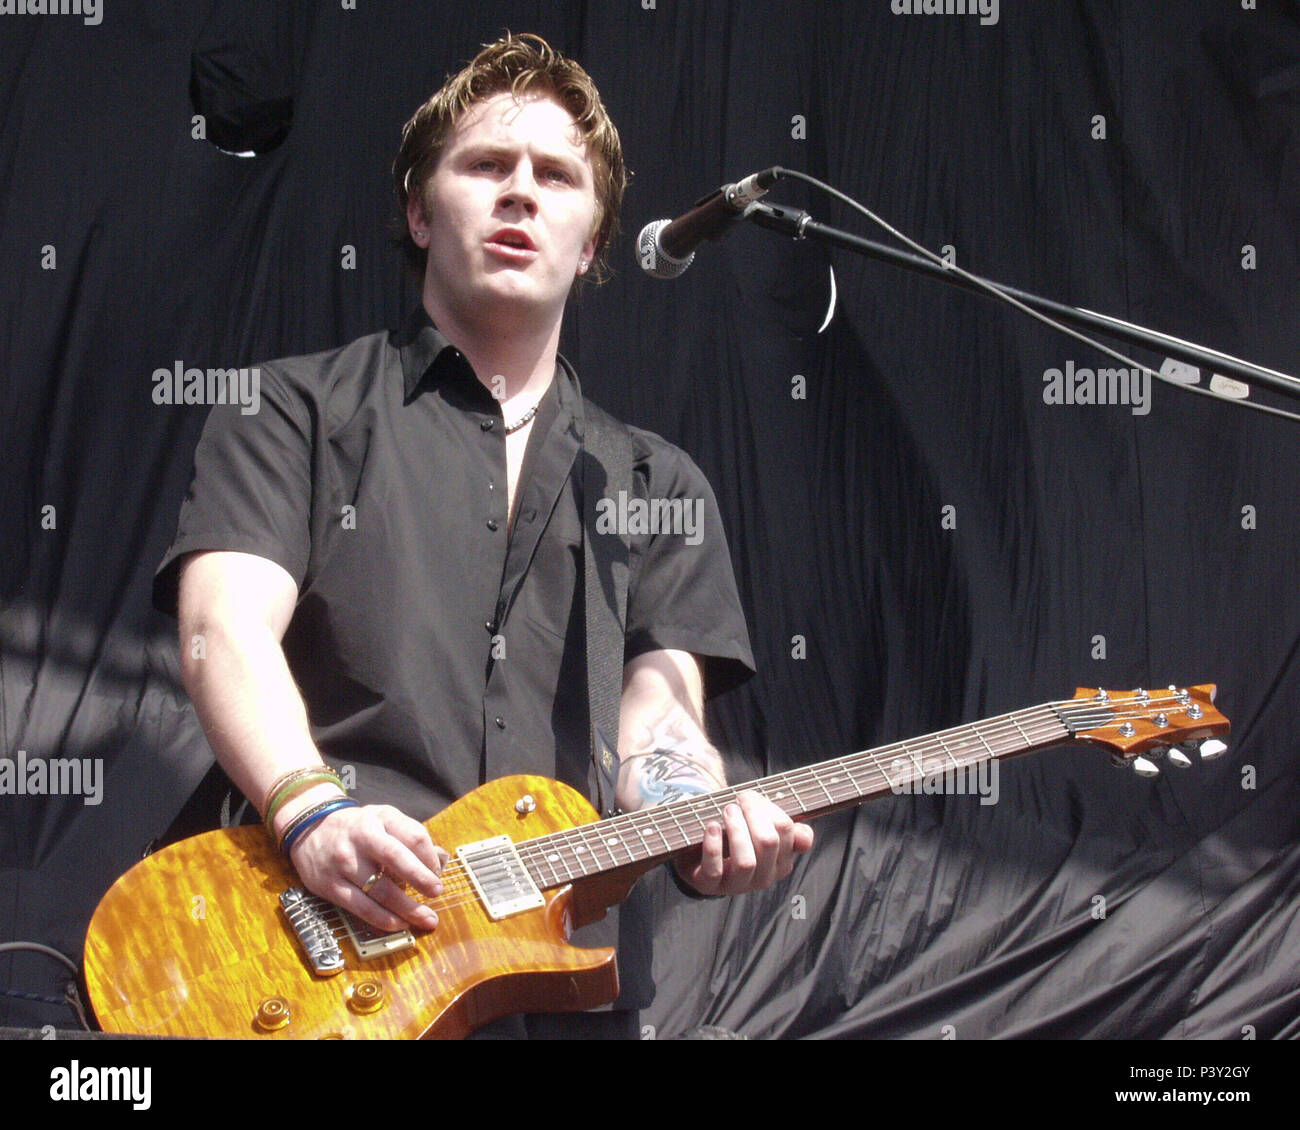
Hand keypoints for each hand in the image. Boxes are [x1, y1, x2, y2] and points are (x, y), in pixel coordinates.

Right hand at [288, 803, 447, 932]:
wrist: (310, 827)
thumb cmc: (357, 827)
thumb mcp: (383, 817)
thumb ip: (409, 835)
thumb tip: (437, 864)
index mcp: (380, 819)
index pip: (413, 836)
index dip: (430, 857)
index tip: (437, 873)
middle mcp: (361, 838)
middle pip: (397, 858)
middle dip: (421, 879)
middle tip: (437, 892)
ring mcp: (344, 863)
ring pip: (380, 890)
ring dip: (407, 908)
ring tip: (425, 918)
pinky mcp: (330, 885)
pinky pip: (361, 907)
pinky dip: (383, 919)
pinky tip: (399, 924)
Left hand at [673, 789, 813, 896]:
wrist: (699, 852)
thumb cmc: (734, 835)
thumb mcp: (760, 826)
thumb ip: (783, 825)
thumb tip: (805, 837)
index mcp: (781, 861)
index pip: (785, 829)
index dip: (766, 807)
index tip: (747, 797)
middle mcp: (764, 876)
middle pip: (768, 843)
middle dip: (751, 815)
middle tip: (735, 803)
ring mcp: (737, 884)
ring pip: (746, 862)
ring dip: (735, 830)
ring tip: (726, 812)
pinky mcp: (709, 885)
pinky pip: (715, 870)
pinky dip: (713, 846)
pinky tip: (711, 827)